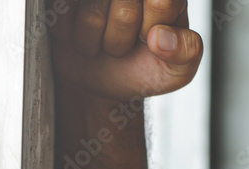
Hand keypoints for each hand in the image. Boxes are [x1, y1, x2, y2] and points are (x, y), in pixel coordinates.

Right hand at [52, 0, 203, 102]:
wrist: (100, 79)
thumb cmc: (142, 67)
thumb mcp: (177, 71)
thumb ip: (186, 52)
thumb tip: (161, 37)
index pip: (161, 2)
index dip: (151, 31)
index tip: (149, 40)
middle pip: (125, 12)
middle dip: (120, 41)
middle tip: (121, 45)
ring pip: (91, 14)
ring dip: (92, 42)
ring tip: (98, 40)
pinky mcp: (65, 0)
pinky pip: (61, 13)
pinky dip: (69, 35)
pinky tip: (75, 32)